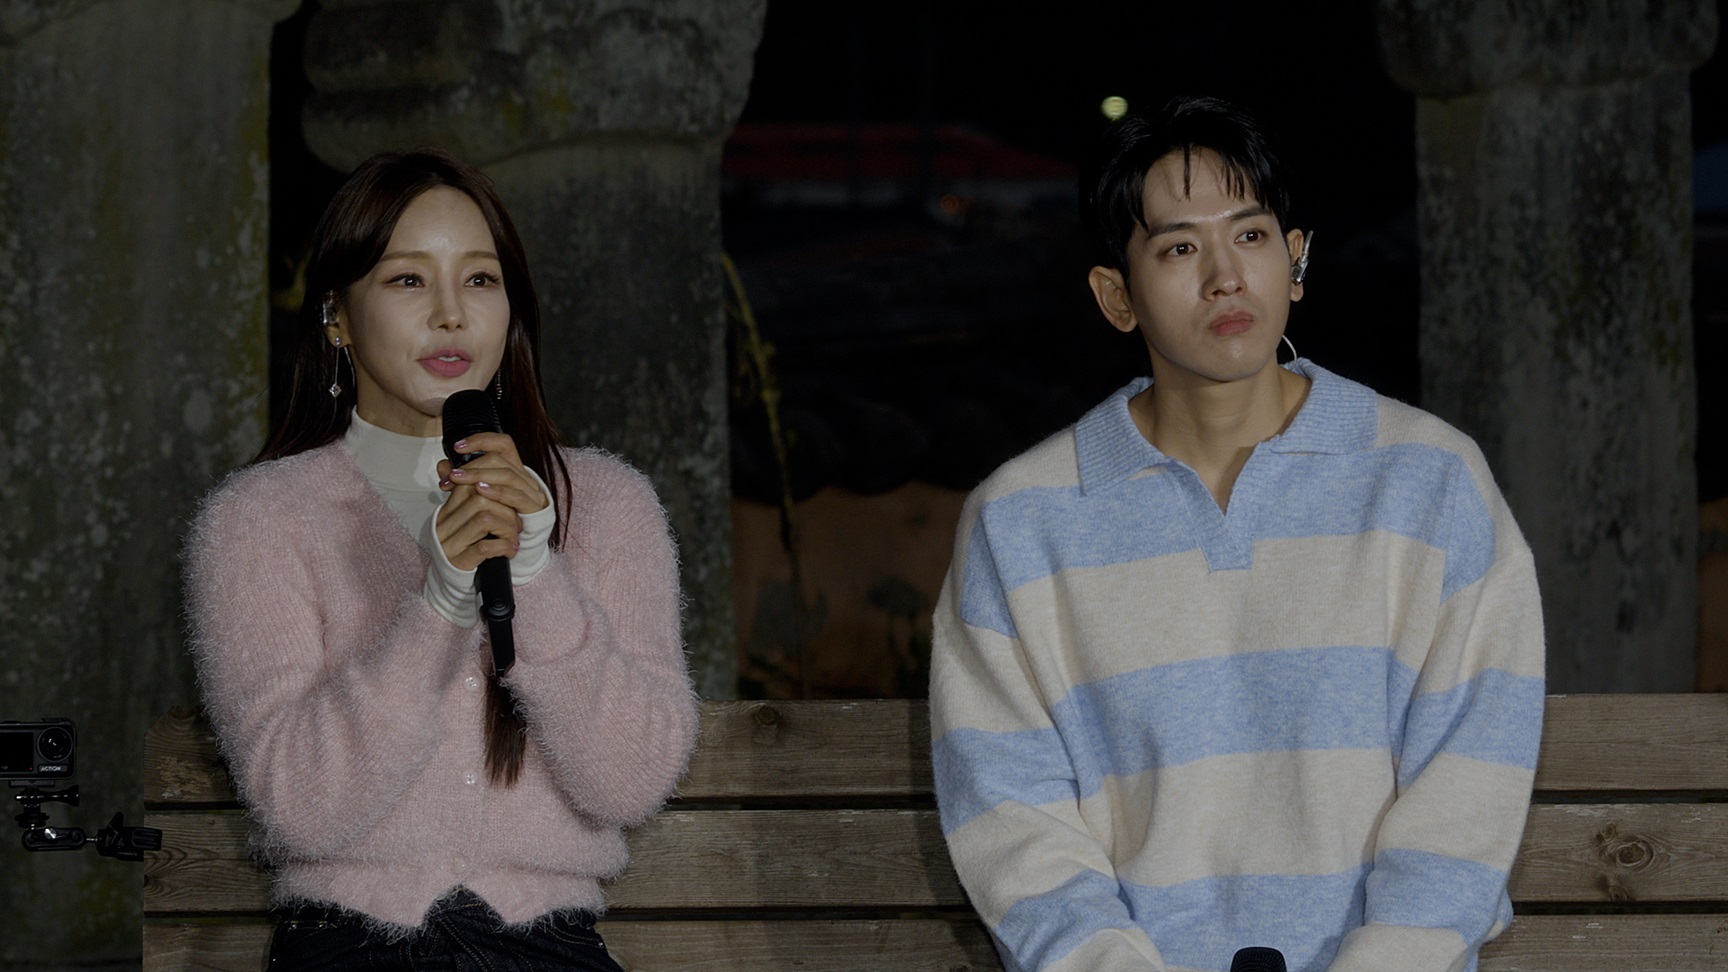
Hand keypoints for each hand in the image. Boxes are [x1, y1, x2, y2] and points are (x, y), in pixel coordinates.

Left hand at [434, 431, 548, 570]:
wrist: (518, 543)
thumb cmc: (498, 517)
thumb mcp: (475, 496)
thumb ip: (461, 480)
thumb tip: (443, 465)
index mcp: (512, 469)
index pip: (502, 444)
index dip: (481, 440)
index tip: (457, 447)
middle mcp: (524, 477)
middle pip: (499, 459)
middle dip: (472, 465)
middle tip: (451, 475)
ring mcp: (532, 491)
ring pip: (507, 475)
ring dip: (480, 475)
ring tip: (459, 480)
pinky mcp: (535, 508)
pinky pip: (517, 496)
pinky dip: (498, 491)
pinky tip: (480, 491)